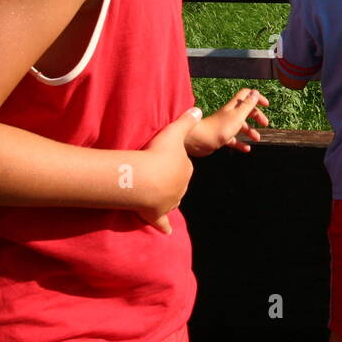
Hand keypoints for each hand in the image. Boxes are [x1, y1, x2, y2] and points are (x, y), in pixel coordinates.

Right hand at [134, 107, 199, 233]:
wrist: (143, 178)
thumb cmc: (158, 153)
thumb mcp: (174, 132)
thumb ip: (187, 121)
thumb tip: (199, 110)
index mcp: (185, 169)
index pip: (181, 165)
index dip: (170, 162)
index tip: (159, 158)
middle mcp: (180, 187)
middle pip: (175, 183)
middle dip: (167, 180)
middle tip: (152, 174)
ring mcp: (169, 202)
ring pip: (170, 200)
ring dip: (163, 198)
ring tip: (151, 193)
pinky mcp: (157, 215)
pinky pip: (162, 223)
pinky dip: (164, 227)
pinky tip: (166, 232)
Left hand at [184, 89, 270, 157]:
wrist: (198, 140)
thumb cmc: (219, 127)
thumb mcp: (238, 116)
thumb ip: (247, 105)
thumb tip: (255, 92)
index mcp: (233, 107)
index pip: (246, 95)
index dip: (257, 97)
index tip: (266, 105)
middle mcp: (229, 114)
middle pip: (245, 111)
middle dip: (256, 116)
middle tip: (264, 124)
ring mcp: (224, 126)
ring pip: (240, 126)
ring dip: (250, 131)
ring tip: (257, 139)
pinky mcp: (220, 137)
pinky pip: (233, 139)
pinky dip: (241, 143)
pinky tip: (247, 149)